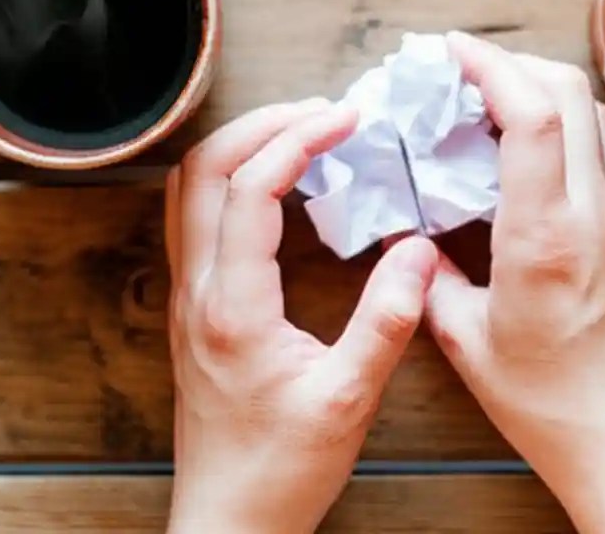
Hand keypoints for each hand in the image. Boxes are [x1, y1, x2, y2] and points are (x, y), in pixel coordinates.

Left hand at [164, 99, 438, 533]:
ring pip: (190, 189)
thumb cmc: (280, 471)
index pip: (249, 188)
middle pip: (202, 168)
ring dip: (240, 147)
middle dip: (262, 124)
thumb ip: (385, 320)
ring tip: (301, 134)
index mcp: (231, 307)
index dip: (297, 138)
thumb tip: (417, 248)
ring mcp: (187, 300)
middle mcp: (196, 293)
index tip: (346, 119)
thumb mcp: (348, 400)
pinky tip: (278, 189)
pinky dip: (231, 181)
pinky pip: (197, 219)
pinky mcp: (194, 311)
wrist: (229, 521)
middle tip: (324, 112)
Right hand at [426, 33, 604, 532]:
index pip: (532, 116)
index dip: (491, 66)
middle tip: (463, 70)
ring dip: (542, 88)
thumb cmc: (546, 399)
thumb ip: (428, 277)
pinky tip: (525, 146)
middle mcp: (592, 214)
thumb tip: (407, 235)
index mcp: (545, 237)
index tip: (452, 50)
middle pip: (570, 94)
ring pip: (593, 115)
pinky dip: (563, 124)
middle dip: (513, 63)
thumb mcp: (463, 339)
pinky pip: (601, 149)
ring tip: (490, 99)